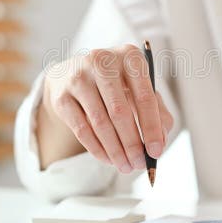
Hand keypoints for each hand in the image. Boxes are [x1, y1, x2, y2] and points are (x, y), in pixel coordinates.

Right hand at [41, 44, 172, 172]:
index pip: (144, 96)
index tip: (156, 151)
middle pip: (120, 111)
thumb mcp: (140, 88)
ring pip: (99, 123)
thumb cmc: (116, 83)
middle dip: (132, 143)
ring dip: (115, 150)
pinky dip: (97, 149)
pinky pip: (81, 129)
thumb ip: (158, 112)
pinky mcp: (61, 95)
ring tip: (125, 166)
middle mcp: (102, 61)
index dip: (152, 127)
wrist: (73, 73)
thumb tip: (160, 143)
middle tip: (139, 164)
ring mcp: (78, 77)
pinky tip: (107, 159)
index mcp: (129, 56)